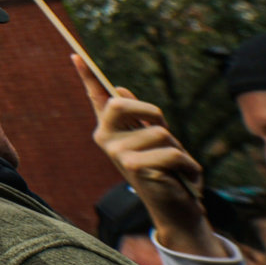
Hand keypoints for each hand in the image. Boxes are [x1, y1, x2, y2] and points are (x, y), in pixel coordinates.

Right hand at [73, 55, 217, 257]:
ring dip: (179, 149)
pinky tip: (186, 179)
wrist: (175, 210)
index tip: (76, 54)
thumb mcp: (152, 141)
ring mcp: (118, 153)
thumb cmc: (165, 172)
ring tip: (177, 168)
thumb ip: (137, 118)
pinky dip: (189, 166)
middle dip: (151, 113)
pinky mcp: (136, 167)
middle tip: (164, 133)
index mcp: (109, 129)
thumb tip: (119, 88)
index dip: (87, 76)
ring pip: (160, 132)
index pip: (97, 98)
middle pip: (122, 104)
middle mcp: (106, 139)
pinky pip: (172, 153)